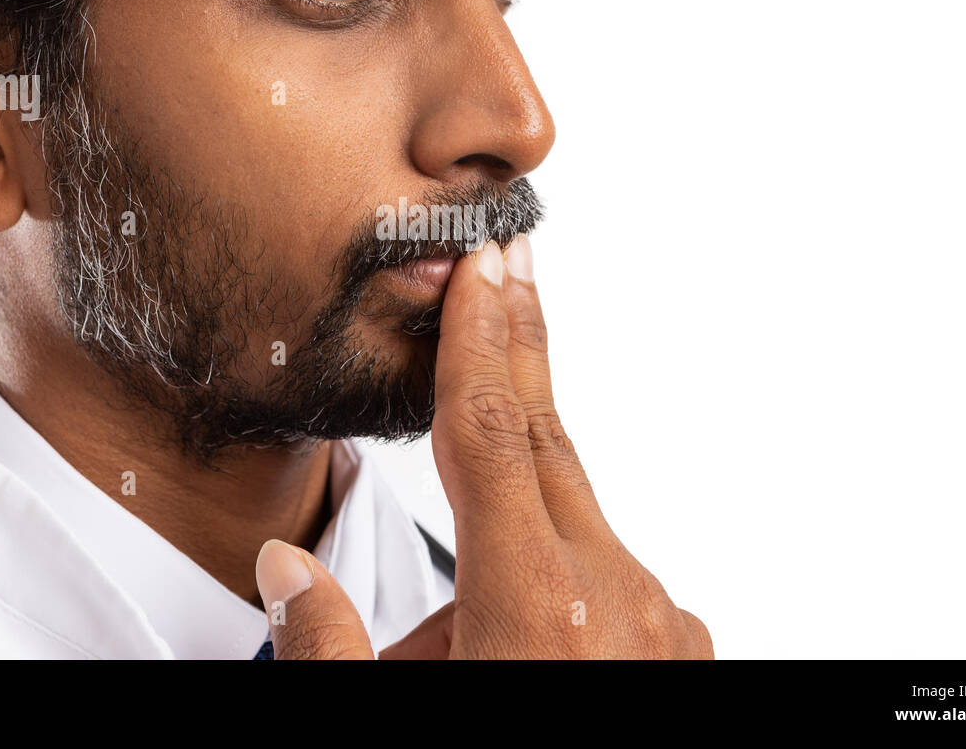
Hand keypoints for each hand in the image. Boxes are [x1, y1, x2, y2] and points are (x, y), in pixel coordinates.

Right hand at [254, 235, 712, 658]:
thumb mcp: (378, 720)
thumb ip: (329, 643)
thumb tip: (285, 567)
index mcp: (533, 606)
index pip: (489, 434)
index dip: (475, 339)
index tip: (480, 263)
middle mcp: (613, 598)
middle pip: (544, 440)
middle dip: (515, 349)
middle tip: (502, 269)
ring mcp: (659, 623)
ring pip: (564, 536)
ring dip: (503, 544)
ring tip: (449, 653)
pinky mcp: (680, 649)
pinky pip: (604, 587)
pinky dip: (552, 596)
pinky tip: (516, 657)